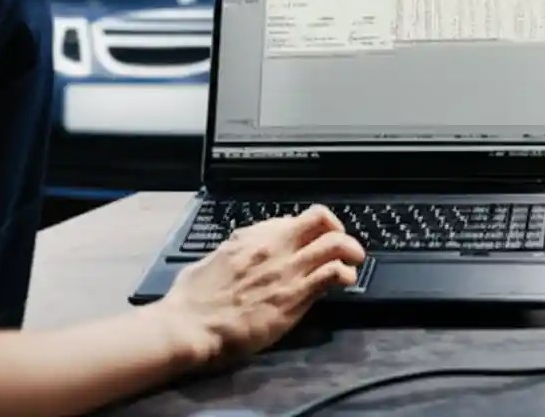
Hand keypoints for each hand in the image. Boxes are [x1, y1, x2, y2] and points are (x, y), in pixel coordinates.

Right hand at [158, 205, 365, 364]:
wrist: (190, 325)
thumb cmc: (192, 299)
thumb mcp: (213, 260)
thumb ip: (235, 251)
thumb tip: (240, 251)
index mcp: (250, 236)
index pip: (292, 219)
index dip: (308, 228)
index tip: (312, 239)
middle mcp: (272, 246)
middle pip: (320, 219)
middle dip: (337, 229)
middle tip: (341, 243)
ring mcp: (286, 270)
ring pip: (334, 244)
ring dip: (351, 250)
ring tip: (354, 260)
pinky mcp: (295, 296)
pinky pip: (332, 274)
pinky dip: (345, 274)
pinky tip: (345, 280)